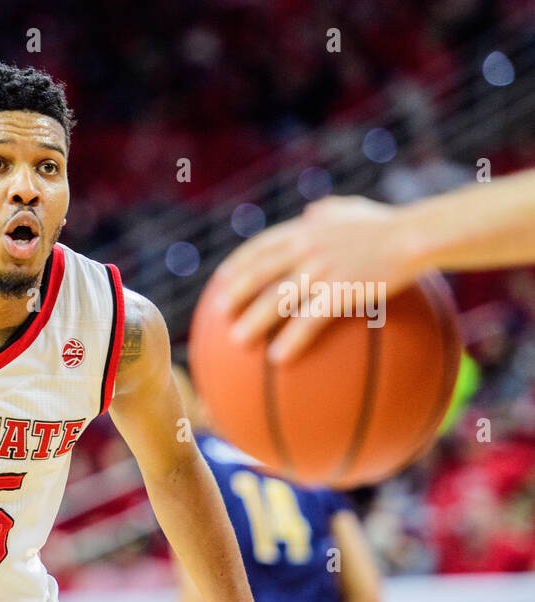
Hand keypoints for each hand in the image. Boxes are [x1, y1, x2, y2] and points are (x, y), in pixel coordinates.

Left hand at [211, 195, 420, 362]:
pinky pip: (309, 320)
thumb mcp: (353, 209)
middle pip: (260, 273)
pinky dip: (291, 339)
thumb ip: (329, 210)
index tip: (221, 280)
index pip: (261, 245)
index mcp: (306, 230)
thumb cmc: (389, 224)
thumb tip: (313, 210)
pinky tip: (278, 358)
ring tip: (238, 342)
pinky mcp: (341, 290)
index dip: (239, 264)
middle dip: (235, 294)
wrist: (416, 234)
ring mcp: (322, 269)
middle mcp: (307, 248)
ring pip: (278, 299)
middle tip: (218, 314)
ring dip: (254, 321)